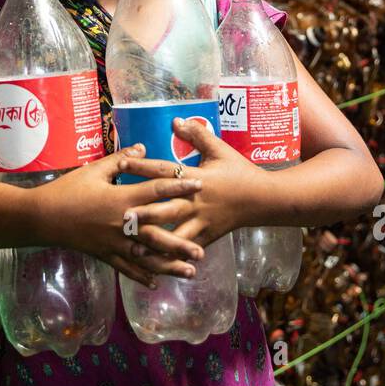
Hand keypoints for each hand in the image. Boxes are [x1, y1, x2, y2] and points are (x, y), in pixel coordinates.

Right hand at [36, 143, 207, 288]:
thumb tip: (143, 146)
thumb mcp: (94, 170)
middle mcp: (121, 223)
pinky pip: (126, 268)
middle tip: (203, 249)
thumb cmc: (67, 189)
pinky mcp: (104, 254)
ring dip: (169, 265)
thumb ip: (121, 159)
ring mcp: (113, 243)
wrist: (41, 217)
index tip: (200, 186)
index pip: (156, 191)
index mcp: (120, 199)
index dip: (179, 187)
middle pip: (157, 234)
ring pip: (146, 257)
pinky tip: (156, 283)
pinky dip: (141, 276)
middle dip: (181, 242)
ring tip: (190, 272)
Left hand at [114, 117, 267, 249]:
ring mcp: (202, 222)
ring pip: (176, 235)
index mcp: (198, 178)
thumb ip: (198, 135)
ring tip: (133, 247)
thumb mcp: (220, 150)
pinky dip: (172, 258)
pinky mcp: (207, 237)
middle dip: (145, 213)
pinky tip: (156, 265)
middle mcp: (197, 202)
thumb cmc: (240, 172)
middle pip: (168, 208)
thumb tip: (176, 120)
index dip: (143, 166)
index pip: (165, 170)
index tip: (121, 163)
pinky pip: (187, 250)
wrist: (263, 199)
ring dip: (155, 242)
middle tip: (122, 214)